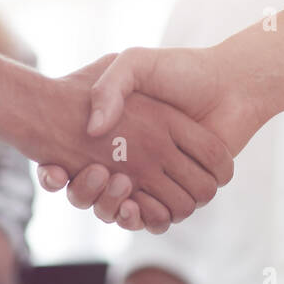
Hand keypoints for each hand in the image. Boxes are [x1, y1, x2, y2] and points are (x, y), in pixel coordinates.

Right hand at [24, 55, 234, 233]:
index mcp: (117, 134)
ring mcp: (158, 179)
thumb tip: (94, 129)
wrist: (230, 84)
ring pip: (123, 213)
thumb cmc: (181, 70)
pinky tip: (135, 203)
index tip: (53, 170)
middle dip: (86, 194)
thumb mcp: (135, 63)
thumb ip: (110, 87)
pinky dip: (145, 217)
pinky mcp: (182, 194)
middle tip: (94, 174)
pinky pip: (156, 220)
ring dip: (114, 208)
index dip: (58, 174)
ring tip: (118, 185)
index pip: (74, 165)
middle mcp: (134, 160)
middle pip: (95, 195)